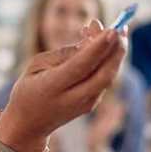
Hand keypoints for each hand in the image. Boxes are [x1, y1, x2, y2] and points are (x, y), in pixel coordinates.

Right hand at [0, 22, 127, 151]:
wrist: (28, 125)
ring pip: (108, 76)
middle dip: (117, 49)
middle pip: (104, 74)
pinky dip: (107, 60)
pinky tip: (101, 44)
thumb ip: (64, 53)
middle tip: (121, 26)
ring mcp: (85, 104)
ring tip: (109, 30)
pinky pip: (104, 79)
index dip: (99, 47)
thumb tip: (92, 40)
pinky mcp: (92, 104)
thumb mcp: (37, 65)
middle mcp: (72, 98)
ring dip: (114, 52)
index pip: (82, 66)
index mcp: (53, 87)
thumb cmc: (29, 88)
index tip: (113, 30)